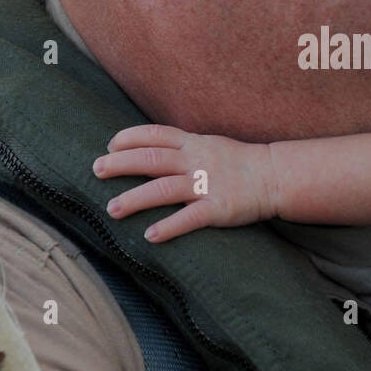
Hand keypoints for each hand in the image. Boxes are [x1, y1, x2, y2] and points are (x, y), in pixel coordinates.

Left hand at [93, 124, 277, 241]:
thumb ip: (182, 146)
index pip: (155, 135)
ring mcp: (206, 185)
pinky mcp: (218, 208)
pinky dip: (169, 227)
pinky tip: (150, 236)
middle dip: (121, 164)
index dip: (129, 138)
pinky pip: (189, 218)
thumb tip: (150, 149)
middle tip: (97, 170)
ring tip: (112, 209)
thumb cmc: (238, 162)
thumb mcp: (209, 144)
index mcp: (193, 144)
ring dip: (135, 200)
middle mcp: (196, 161)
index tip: (109, 145)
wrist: (274, 176)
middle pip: (151, 160)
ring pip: (164, 189)